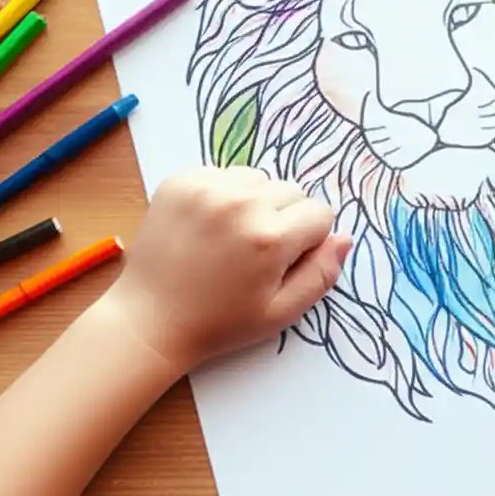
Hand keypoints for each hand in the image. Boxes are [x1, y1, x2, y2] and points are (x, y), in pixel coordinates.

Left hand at [100, 166, 350, 374]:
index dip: (308, 240)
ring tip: (231, 236)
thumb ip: (321, 275)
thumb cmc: (219, 322)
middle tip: (255, 252)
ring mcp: (207, 187)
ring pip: (258, 178)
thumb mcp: (280, 312)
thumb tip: (344, 238)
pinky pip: (223, 173)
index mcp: (270, 237)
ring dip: (255, 201)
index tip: (283, 261)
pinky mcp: (181, 180)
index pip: (319, 213)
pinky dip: (223, 193)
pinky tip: (208, 226)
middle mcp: (241, 202)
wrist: (150, 319)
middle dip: (284, 218)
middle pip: (291, 191)